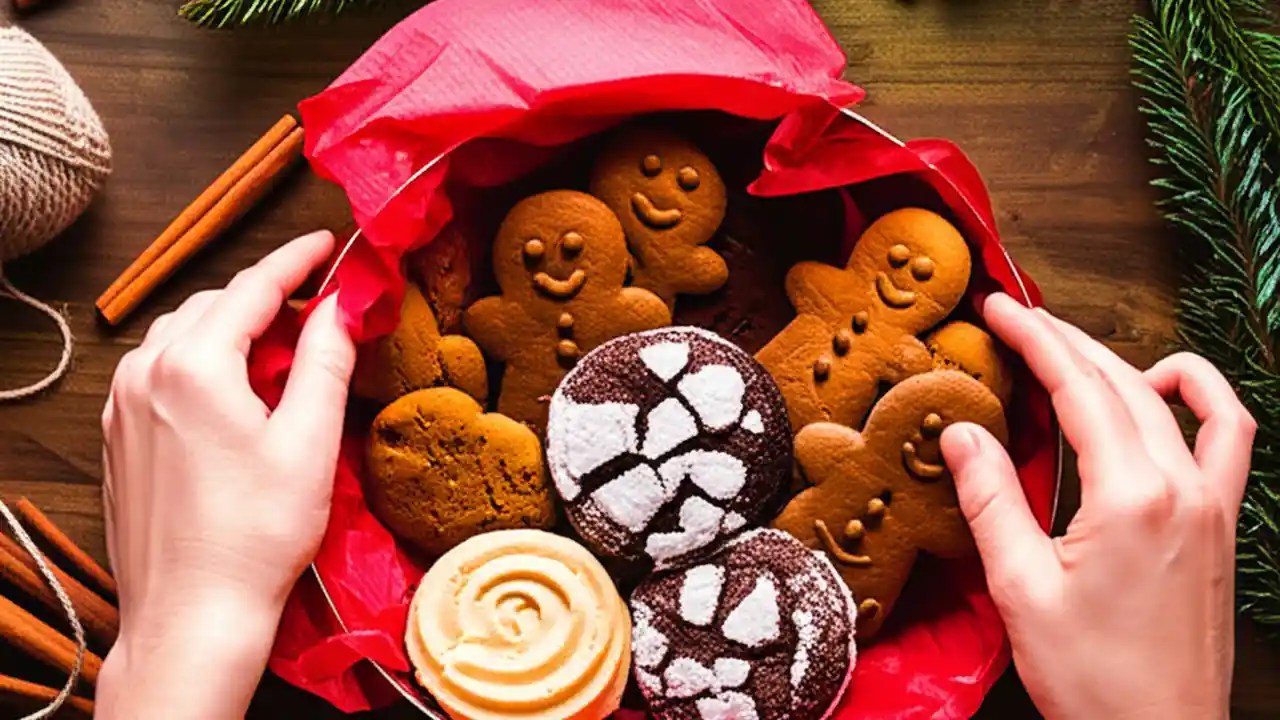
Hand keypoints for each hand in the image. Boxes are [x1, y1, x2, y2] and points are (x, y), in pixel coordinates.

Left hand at [97, 231, 355, 718]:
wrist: (192, 615)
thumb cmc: (256, 536)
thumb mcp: (308, 441)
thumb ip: (324, 359)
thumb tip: (340, 304)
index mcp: (192, 366)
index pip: (252, 286)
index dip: (297, 260)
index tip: (330, 244)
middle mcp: (144, 374)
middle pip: (212, 306)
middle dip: (265, 297)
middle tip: (317, 308)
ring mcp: (122, 406)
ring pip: (180, 337)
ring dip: (230, 329)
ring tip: (278, 351)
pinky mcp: (118, 436)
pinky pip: (158, 372)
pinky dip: (200, 362)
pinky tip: (233, 393)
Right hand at [941, 293, 1252, 719]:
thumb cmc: (1095, 680)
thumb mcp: (1021, 589)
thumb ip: (991, 500)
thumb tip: (961, 433)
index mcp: (1131, 498)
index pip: (1080, 389)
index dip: (1035, 340)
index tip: (1000, 310)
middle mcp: (1183, 489)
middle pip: (1124, 382)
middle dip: (1067, 341)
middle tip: (1018, 319)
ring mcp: (1212, 506)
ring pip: (1175, 400)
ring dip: (1126, 361)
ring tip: (1078, 351)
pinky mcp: (1220, 527)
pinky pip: (1228, 437)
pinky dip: (1200, 399)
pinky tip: (1164, 394)